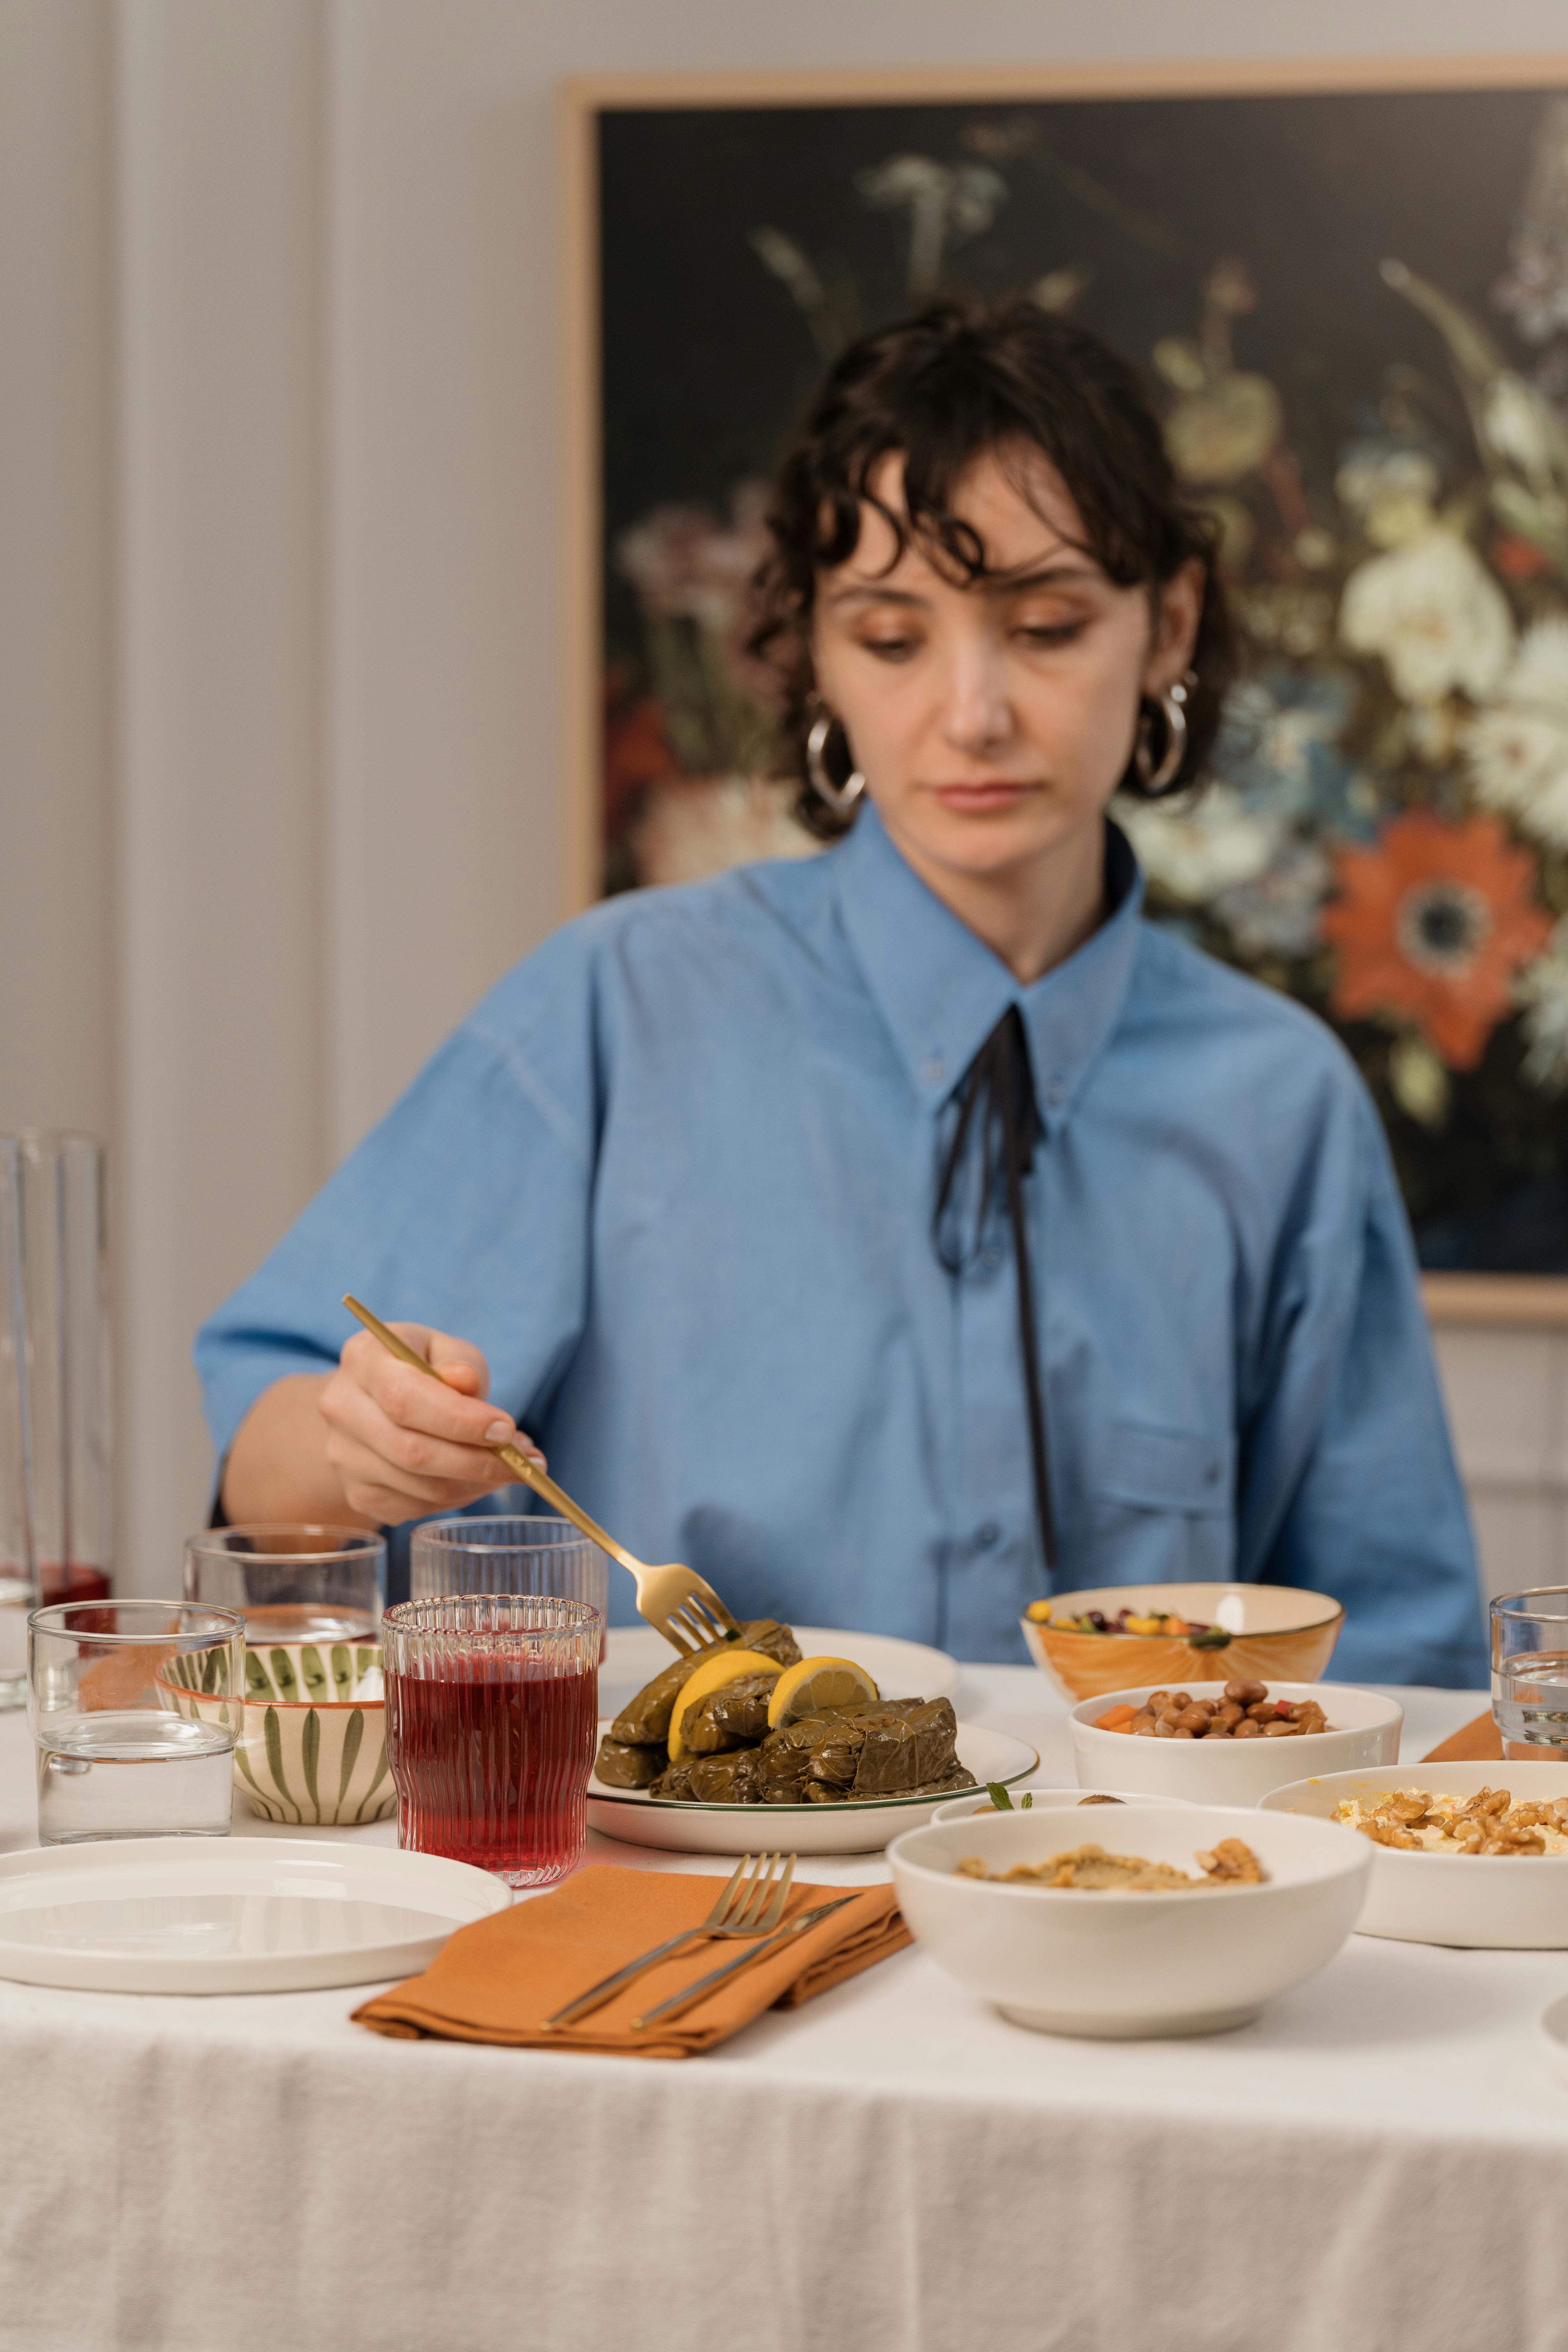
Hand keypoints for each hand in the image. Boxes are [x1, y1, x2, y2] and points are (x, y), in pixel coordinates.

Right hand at [318, 1322, 542, 1525]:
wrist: (378, 1400)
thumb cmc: (421, 1368)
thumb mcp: (445, 1348)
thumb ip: (459, 1361)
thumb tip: (464, 1383)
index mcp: (362, 1359)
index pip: (405, 1399)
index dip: (460, 1420)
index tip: (507, 1429)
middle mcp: (341, 1409)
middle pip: (411, 1451)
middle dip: (478, 1461)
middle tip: (527, 1461)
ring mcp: (344, 1457)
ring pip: (419, 1487)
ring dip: (477, 1484)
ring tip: (513, 1468)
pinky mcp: (357, 1493)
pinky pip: (416, 1508)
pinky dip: (458, 1498)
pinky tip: (479, 1479)